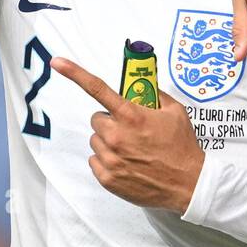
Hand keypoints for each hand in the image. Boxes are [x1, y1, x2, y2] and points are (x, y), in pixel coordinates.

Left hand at [50, 57, 204, 212]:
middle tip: (129, 130)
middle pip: (96, 120)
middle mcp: (117, 136)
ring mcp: (110, 158)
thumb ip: (156, 96)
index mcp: (131, 115)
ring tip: (131, 150)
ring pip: (95, 141)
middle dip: (110, 122)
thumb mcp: (175, 112)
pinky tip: (126, 163)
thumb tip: (143, 86)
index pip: (97, 89)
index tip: (58, 62)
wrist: (189, 184)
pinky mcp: (108, 178)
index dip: (74, 73)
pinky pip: (94, 161)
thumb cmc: (182, 147)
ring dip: (108, 142)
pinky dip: (106, 161)